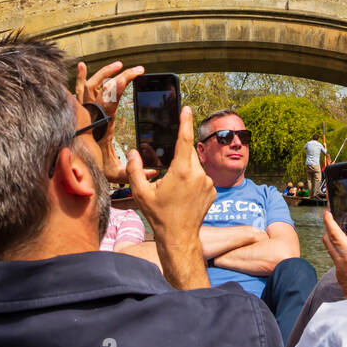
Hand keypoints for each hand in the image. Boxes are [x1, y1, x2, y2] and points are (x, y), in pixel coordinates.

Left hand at [75, 60, 144, 181]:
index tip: (126, 77)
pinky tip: (81, 65)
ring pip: (91, 86)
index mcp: (102, 127)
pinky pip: (77, 92)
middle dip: (121, 76)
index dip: (117, 89)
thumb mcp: (115, 173)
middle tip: (138, 70)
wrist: (73, 170)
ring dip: (105, 73)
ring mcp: (83, 112)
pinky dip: (79, 78)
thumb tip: (154, 172)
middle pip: (104, 89)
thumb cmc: (95, 169)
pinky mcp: (78, 112)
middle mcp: (91, 116)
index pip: (109, 103)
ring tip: (119, 65)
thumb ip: (133, 171)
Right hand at [126, 107, 214, 289]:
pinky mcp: (213, 190)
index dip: (185, 121)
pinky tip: (183, 195)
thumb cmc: (159, 216)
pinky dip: (193, 180)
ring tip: (174, 189)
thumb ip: (134, 169)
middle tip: (167, 171)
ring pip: (195, 166)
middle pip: (188, 153)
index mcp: (182, 171)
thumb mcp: (141, 193)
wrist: (179, 237)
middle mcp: (199, 174)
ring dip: (185, 170)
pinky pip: (202, 178)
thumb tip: (133, 152)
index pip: (185, 139)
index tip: (186, 108)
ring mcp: (208, 182)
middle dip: (178, 155)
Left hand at [322, 211, 346, 298]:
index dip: (330, 223)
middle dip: (328, 229)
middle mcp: (341, 263)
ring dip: (334, 241)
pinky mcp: (339, 276)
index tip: (326, 212)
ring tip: (340, 233)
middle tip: (329, 219)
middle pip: (327, 241)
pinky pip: (337, 259)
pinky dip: (340, 252)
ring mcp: (338, 270)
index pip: (336, 236)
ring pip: (332, 250)